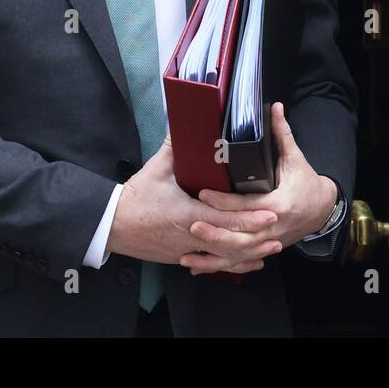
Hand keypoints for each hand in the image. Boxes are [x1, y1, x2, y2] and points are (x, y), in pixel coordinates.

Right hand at [106, 132, 284, 272]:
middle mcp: (190, 236)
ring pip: (221, 258)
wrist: (111, 225)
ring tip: (267, 252)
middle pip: (229, 243)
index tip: (270, 214)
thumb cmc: (134, 199)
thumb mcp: (156, 170)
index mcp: (188, 214)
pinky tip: (242, 263)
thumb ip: (174, 147)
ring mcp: (185, 251)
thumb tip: (184, 124)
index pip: (226, 218)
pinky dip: (228, 263)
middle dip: (255, 241)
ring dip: (246, 256)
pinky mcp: (180, 257)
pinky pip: (209, 262)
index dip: (249, 218)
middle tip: (277, 236)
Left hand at [184, 102, 337, 274]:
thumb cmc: (306, 183)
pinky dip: (219, 266)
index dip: (224, 201)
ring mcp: (267, 244)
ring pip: (237, 255)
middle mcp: (272, 229)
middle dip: (215, 234)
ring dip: (212, 257)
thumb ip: (282, 134)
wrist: (323, 209)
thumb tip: (274, 107)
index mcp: (278, 205)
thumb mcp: (295, 158)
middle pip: (241, 236)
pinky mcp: (263, 250)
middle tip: (191, 224)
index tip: (202, 194)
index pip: (246, 205)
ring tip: (187, 255)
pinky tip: (197, 267)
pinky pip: (238, 263)